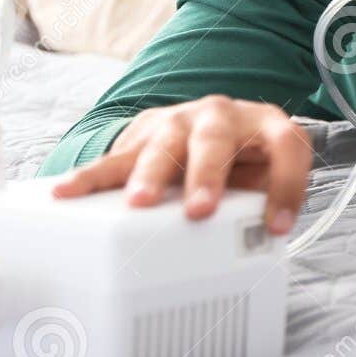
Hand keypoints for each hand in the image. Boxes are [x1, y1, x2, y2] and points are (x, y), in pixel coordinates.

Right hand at [48, 95, 311, 235]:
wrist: (210, 124)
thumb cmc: (245, 158)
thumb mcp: (265, 174)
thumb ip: (262, 198)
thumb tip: (258, 240)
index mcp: (264, 125)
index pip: (285, 147)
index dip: (286, 184)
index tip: (277, 226)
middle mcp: (223, 115)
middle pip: (215, 139)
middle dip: (206, 175)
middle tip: (200, 209)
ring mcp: (180, 120)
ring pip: (163, 144)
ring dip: (150, 174)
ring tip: (139, 202)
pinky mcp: (143, 134)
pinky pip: (116, 156)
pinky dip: (92, 177)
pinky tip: (68, 191)